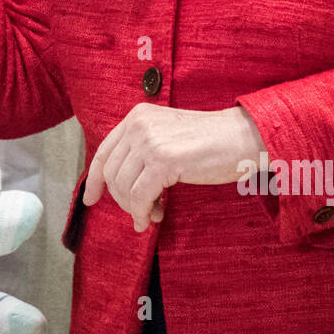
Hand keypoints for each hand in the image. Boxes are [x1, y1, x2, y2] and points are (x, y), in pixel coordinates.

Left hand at [83, 103, 266, 232]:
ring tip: (155, 213)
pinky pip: (140, 197)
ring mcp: (149, 141)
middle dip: (122, 200)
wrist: (242, 137)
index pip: (104, 151)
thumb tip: (119, 187)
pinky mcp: (163, 161)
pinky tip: (154, 218)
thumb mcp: (167, 136)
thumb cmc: (209, 142)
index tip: (91, 200)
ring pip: (123, 187)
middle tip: (143, 212)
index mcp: (137, 116)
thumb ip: (142, 152)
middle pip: (112, 174)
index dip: (95, 180)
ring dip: (136, 208)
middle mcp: (138, 124)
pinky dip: (143, 213)